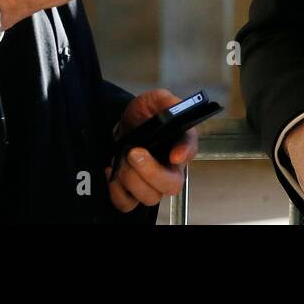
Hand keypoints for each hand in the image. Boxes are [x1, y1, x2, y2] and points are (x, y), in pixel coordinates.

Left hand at [104, 89, 199, 212]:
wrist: (124, 126)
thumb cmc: (143, 115)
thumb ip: (165, 100)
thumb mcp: (154, 100)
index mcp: (181, 143)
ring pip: (150, 197)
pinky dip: (117, 190)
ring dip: (131, 179)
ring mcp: (153, 183)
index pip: (191, 150)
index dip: (184, 153)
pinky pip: (127, 203)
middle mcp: (171, 168)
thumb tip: (174, 105)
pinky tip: (112, 171)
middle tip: (134, 153)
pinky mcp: (133, 192)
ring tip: (122, 159)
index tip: (175, 154)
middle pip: (172, 185)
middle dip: (151, 172)